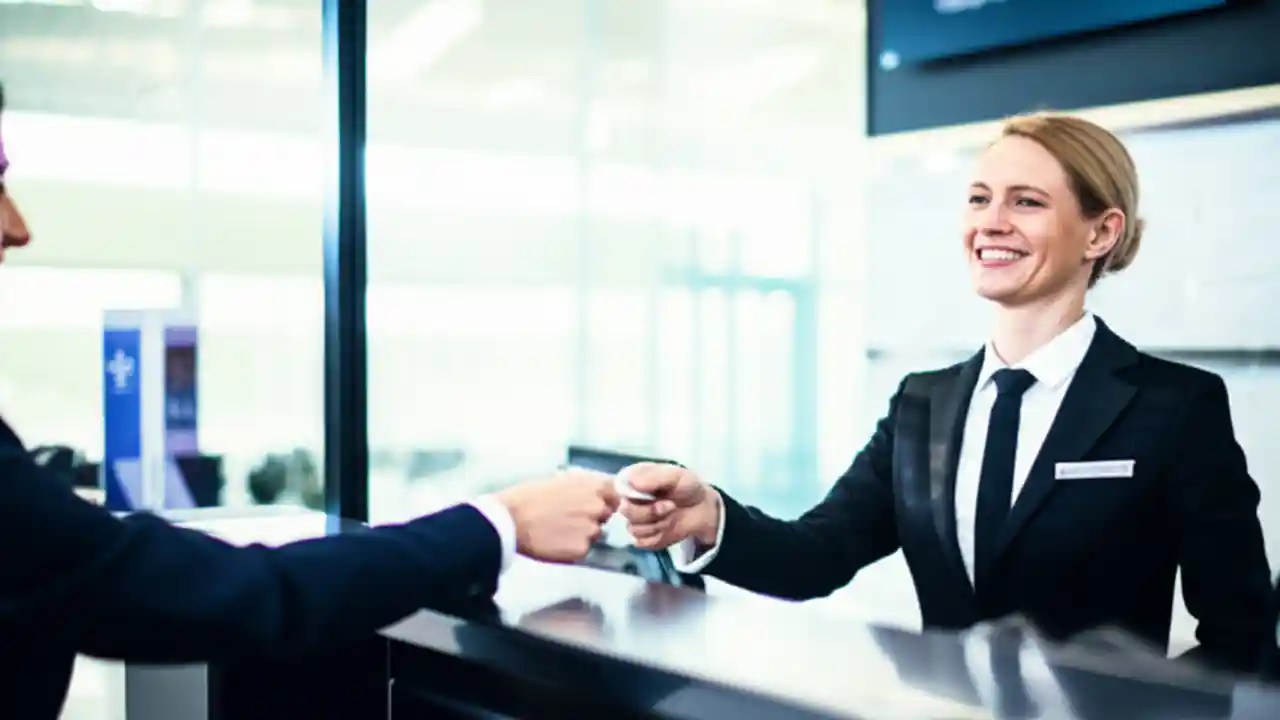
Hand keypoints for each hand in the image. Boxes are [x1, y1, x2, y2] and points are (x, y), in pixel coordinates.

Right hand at [496, 469, 619, 563]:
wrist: (510, 520)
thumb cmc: (528, 498)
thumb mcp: (560, 481)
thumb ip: (583, 487)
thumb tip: (596, 492)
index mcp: (592, 486)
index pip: (616, 494)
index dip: (607, 500)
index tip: (599, 504)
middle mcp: (597, 506)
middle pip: (606, 515)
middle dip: (593, 517)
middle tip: (569, 519)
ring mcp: (591, 529)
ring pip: (595, 534)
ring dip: (582, 533)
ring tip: (557, 530)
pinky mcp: (581, 549)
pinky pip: (584, 549)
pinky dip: (572, 548)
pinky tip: (555, 541)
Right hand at [617, 463, 719, 550]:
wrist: (702, 509)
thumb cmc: (687, 487)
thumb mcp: (676, 475)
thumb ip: (654, 477)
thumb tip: (631, 482)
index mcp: (632, 479)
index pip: (618, 488)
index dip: (634, 495)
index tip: (656, 495)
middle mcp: (629, 499)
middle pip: (625, 510)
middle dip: (650, 512)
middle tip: (671, 506)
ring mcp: (634, 519)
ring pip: (634, 528)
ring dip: (658, 524)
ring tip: (672, 515)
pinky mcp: (642, 537)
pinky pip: (642, 542)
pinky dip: (658, 537)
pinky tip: (668, 527)